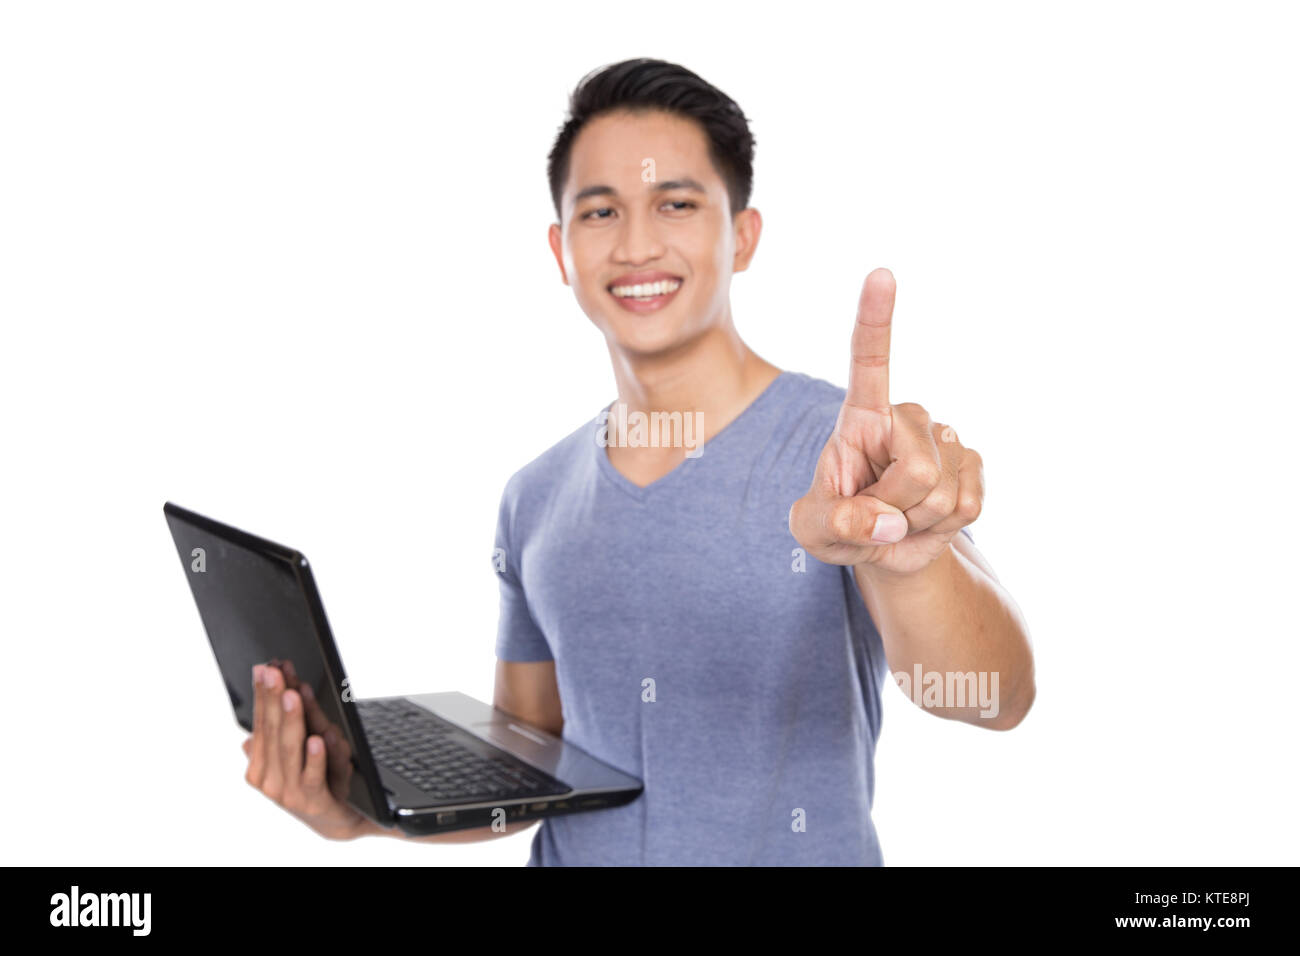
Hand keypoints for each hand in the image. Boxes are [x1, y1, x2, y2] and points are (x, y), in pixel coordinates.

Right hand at [242, 662, 373, 840]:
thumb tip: (268, 698)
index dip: (264, 694)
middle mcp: (270, 779)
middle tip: (276, 672)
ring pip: (290, 749)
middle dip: (274, 698)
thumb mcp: (301, 749)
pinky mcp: (313, 801)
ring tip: (293, 695)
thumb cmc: (318, 780)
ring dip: (293, 720)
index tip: (266, 668)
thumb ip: (288, 725)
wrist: (339, 817)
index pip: (262, 722)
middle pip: (273, 731)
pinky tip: (317, 738)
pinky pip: (313, 775)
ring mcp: (289, 792)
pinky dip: (315, 757)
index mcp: (261, 765)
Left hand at [789, 268, 983, 575]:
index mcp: (860, 418)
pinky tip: (926, 520)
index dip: (875, 319)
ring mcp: (944, 439)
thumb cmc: (836, 524)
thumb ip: (836, 524)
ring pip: (942, 493)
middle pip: (916, 467)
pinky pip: (968, 508)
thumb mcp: (813, 531)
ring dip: (917, 522)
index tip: (881, 273)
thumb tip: (886, 525)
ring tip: (898, 516)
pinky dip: (942, 530)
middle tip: (876, 513)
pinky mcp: (973, 466)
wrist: (881, 547)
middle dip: (895, 506)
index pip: (868, 362)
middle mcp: (906, 418)